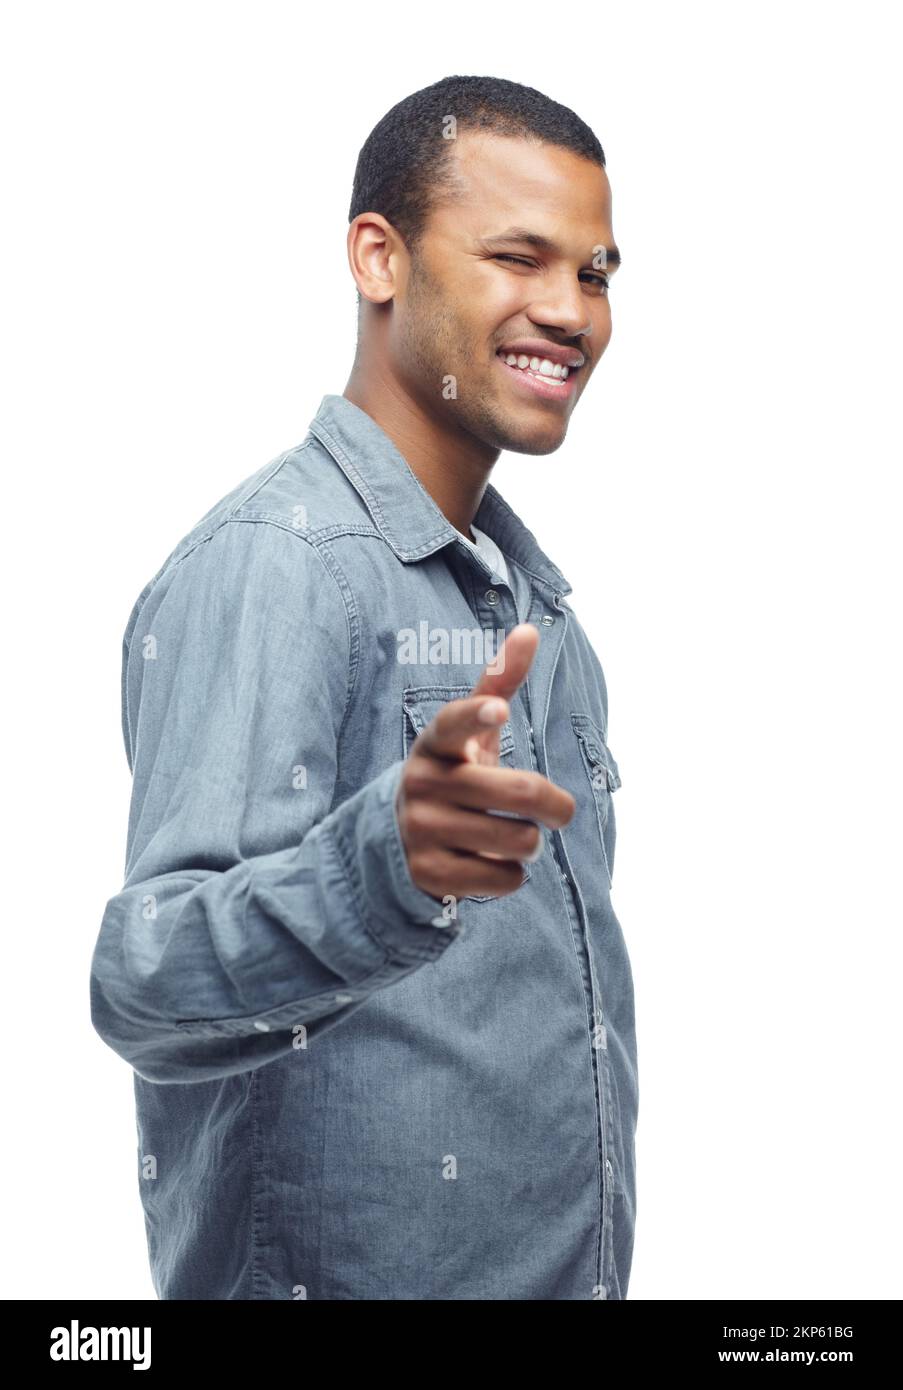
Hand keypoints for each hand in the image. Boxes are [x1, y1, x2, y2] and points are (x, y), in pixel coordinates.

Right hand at [396, 623, 575, 901]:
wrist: (399, 842)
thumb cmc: (454, 775)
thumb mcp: (471, 735)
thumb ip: (498, 684)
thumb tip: (531, 629)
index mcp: (435, 744)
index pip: (454, 722)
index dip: (478, 714)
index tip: (500, 709)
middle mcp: (422, 783)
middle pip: (519, 793)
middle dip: (555, 807)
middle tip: (557, 813)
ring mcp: (420, 830)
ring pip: (517, 840)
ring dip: (531, 844)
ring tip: (513, 838)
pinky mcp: (428, 875)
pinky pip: (504, 879)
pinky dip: (511, 875)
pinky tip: (490, 865)